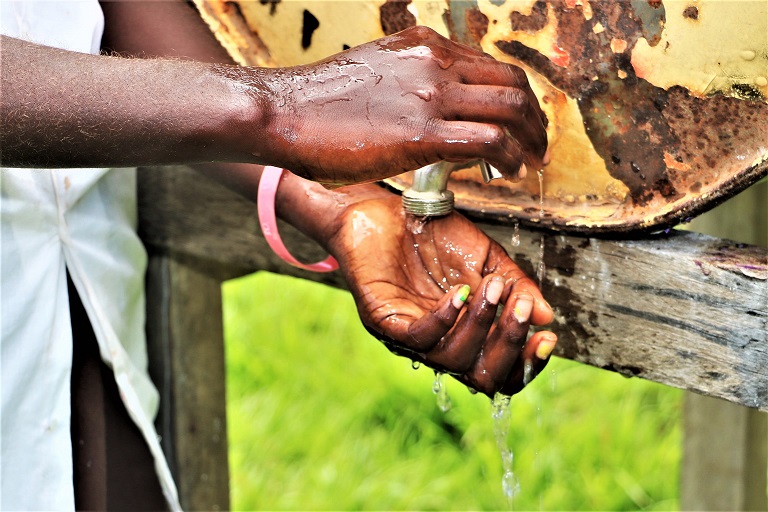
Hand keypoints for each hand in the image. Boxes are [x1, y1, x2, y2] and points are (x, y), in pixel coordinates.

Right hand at [233, 26, 547, 184]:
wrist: (281, 112)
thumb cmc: (318, 104)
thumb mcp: (375, 77)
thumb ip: (411, 87)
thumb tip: (433, 117)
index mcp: (423, 45)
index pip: (489, 66)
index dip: (514, 96)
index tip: (518, 121)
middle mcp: (434, 61)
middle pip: (512, 82)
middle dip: (534, 117)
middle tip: (537, 142)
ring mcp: (431, 93)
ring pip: (511, 108)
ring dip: (530, 138)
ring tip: (531, 160)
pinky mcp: (423, 131)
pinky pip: (490, 140)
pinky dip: (511, 157)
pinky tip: (510, 171)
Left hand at [324, 187, 556, 395]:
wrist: (386, 209)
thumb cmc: (433, 237)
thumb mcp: (485, 260)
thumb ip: (516, 287)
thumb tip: (545, 316)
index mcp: (465, 337)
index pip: (499, 373)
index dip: (526, 366)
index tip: (547, 337)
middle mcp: (438, 346)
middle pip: (481, 378)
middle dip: (508, 346)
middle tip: (520, 308)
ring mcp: (408, 338)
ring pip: (451, 360)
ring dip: (479, 324)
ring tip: (490, 289)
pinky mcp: (382, 321)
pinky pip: (418, 338)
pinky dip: (445, 319)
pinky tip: (460, 293)